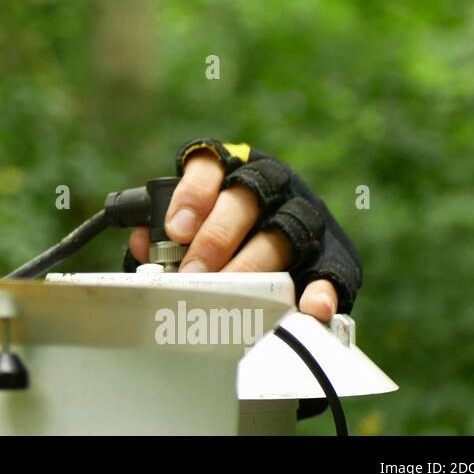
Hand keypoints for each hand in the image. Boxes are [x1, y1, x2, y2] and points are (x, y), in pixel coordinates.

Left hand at [128, 150, 340, 321]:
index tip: (176, 229)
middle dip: (217, 237)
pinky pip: (332, 268)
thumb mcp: (185, 226)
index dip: (192, 195)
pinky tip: (310, 307)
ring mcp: (302, 215)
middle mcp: (269, 184)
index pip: (208, 166)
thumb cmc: (213, 234)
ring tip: (233, 293)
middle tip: (194, 271)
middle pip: (246, 199)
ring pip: (284, 231)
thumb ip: (161, 233)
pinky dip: (322, 288)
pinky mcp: (330, 250)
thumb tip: (141, 243)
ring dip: (255, 264)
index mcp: (227, 169)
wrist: (266, 248)